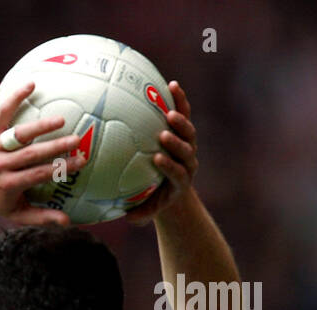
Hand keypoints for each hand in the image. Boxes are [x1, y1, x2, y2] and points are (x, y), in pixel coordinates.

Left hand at [0, 82, 84, 224]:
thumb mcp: (15, 213)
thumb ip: (40, 217)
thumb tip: (67, 222)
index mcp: (9, 184)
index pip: (39, 175)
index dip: (60, 168)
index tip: (81, 161)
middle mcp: (0, 166)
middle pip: (31, 155)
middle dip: (55, 148)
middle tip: (78, 140)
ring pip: (18, 135)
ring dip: (40, 127)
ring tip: (61, 119)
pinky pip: (2, 113)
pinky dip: (14, 98)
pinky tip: (31, 84)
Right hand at [126, 80, 197, 224]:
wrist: (173, 187)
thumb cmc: (154, 199)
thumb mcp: (148, 210)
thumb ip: (140, 214)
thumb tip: (126, 218)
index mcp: (181, 180)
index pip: (178, 172)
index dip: (170, 165)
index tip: (158, 159)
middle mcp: (189, 161)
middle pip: (187, 150)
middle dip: (177, 142)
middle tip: (162, 135)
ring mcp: (189, 144)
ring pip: (189, 131)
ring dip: (180, 121)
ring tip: (168, 111)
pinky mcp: (186, 130)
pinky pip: (185, 113)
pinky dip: (180, 100)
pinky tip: (171, 85)